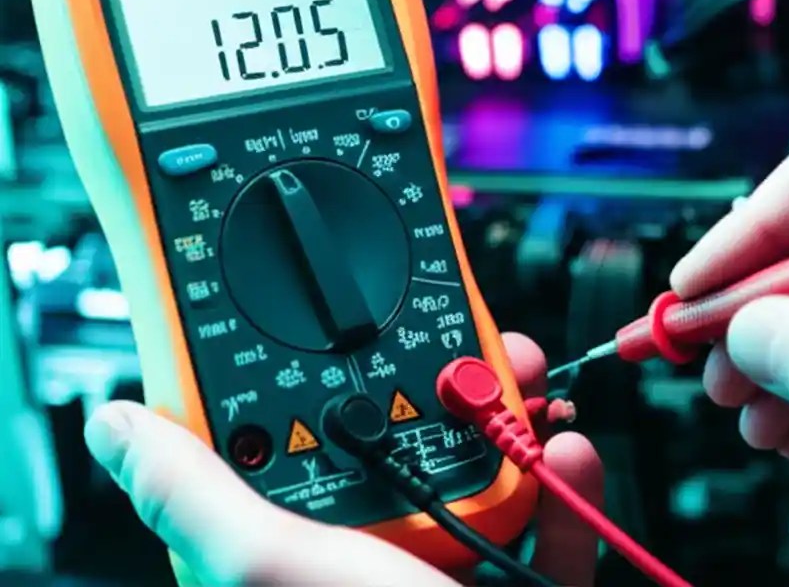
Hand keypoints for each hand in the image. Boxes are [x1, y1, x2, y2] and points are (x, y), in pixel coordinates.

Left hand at [83, 333, 601, 585]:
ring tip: (528, 395)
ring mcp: (442, 579)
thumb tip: (116, 428)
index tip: (346, 333)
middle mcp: (362, 566)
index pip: (283, 448)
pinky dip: (563, 491)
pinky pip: (542, 526)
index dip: (311, 380)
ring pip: (480, 474)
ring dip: (515, 426)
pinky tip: (566, 462)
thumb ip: (197, 497)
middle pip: (399, 443)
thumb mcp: (275, 570)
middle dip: (443, 388)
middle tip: (470, 353)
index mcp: (289, 559)